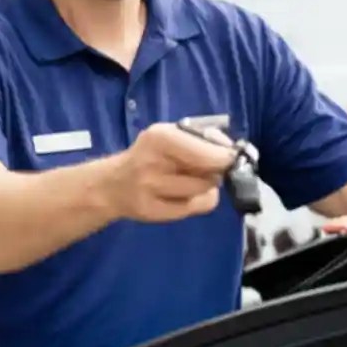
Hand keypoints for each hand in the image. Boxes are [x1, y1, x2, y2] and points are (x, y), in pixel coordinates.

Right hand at [102, 122, 236, 222]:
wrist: (114, 184)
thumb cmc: (149, 154)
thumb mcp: (169, 134)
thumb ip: (199, 138)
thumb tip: (230, 151)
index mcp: (160, 138)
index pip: (206, 152)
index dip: (225, 157)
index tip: (232, 158)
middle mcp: (153, 164)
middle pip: (209, 175)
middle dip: (218, 171)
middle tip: (215, 168)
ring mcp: (152, 191)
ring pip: (204, 191)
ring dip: (207, 185)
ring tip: (193, 179)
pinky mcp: (154, 212)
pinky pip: (196, 207)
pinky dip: (200, 200)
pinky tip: (187, 194)